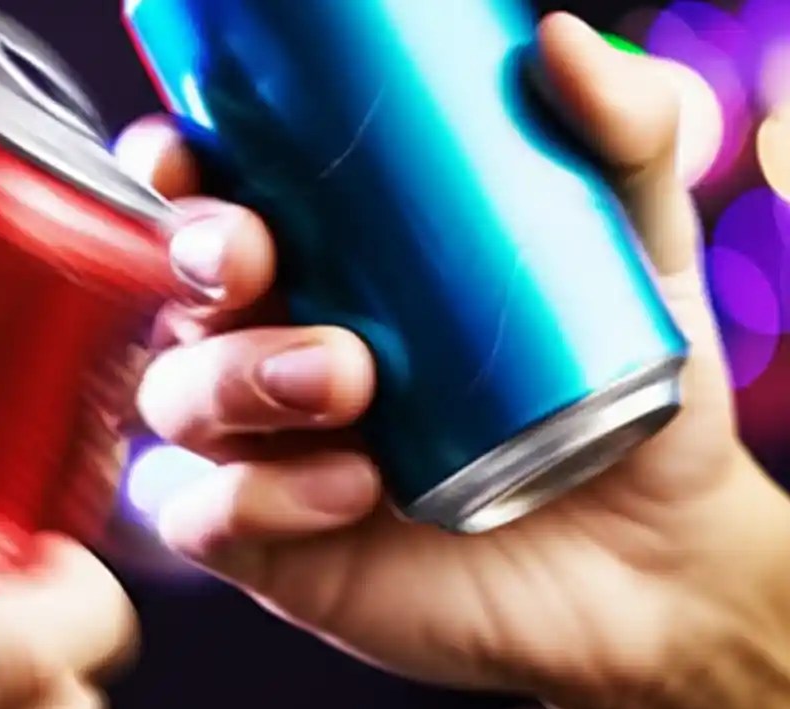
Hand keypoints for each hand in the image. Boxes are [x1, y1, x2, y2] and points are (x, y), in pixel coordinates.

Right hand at [118, 13, 789, 708]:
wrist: (644, 553)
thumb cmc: (615, 387)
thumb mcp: (634, 247)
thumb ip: (617, 134)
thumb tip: (561, 46)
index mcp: (322, 260)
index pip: (205, 200)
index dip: (170, 170)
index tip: (188, 154)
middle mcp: (271, 341)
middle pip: (170, 287)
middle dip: (191, 260)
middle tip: (255, 257)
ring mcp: (262, 444)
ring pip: (173, 395)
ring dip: (234, 376)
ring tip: (342, 379)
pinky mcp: (268, 539)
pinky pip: (201, 513)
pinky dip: (254, 496)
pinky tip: (352, 488)